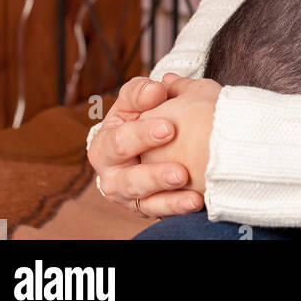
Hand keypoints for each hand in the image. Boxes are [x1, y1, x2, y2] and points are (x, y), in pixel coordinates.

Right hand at [87, 73, 205, 218]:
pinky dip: (177, 206)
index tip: (170, 127)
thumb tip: (156, 90)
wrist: (146, 142)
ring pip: (143, 197)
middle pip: (128, 178)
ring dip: (166, 190)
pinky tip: (196, 200)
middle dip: (154, 172)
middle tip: (180, 167)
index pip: (119, 139)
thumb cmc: (141, 114)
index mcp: (104, 144)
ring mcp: (127, 195)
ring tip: (186, 180)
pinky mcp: (144, 208)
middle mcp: (111, 174)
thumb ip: (142, 92)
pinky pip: (159, 210)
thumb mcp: (135, 99)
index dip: (143, 134)